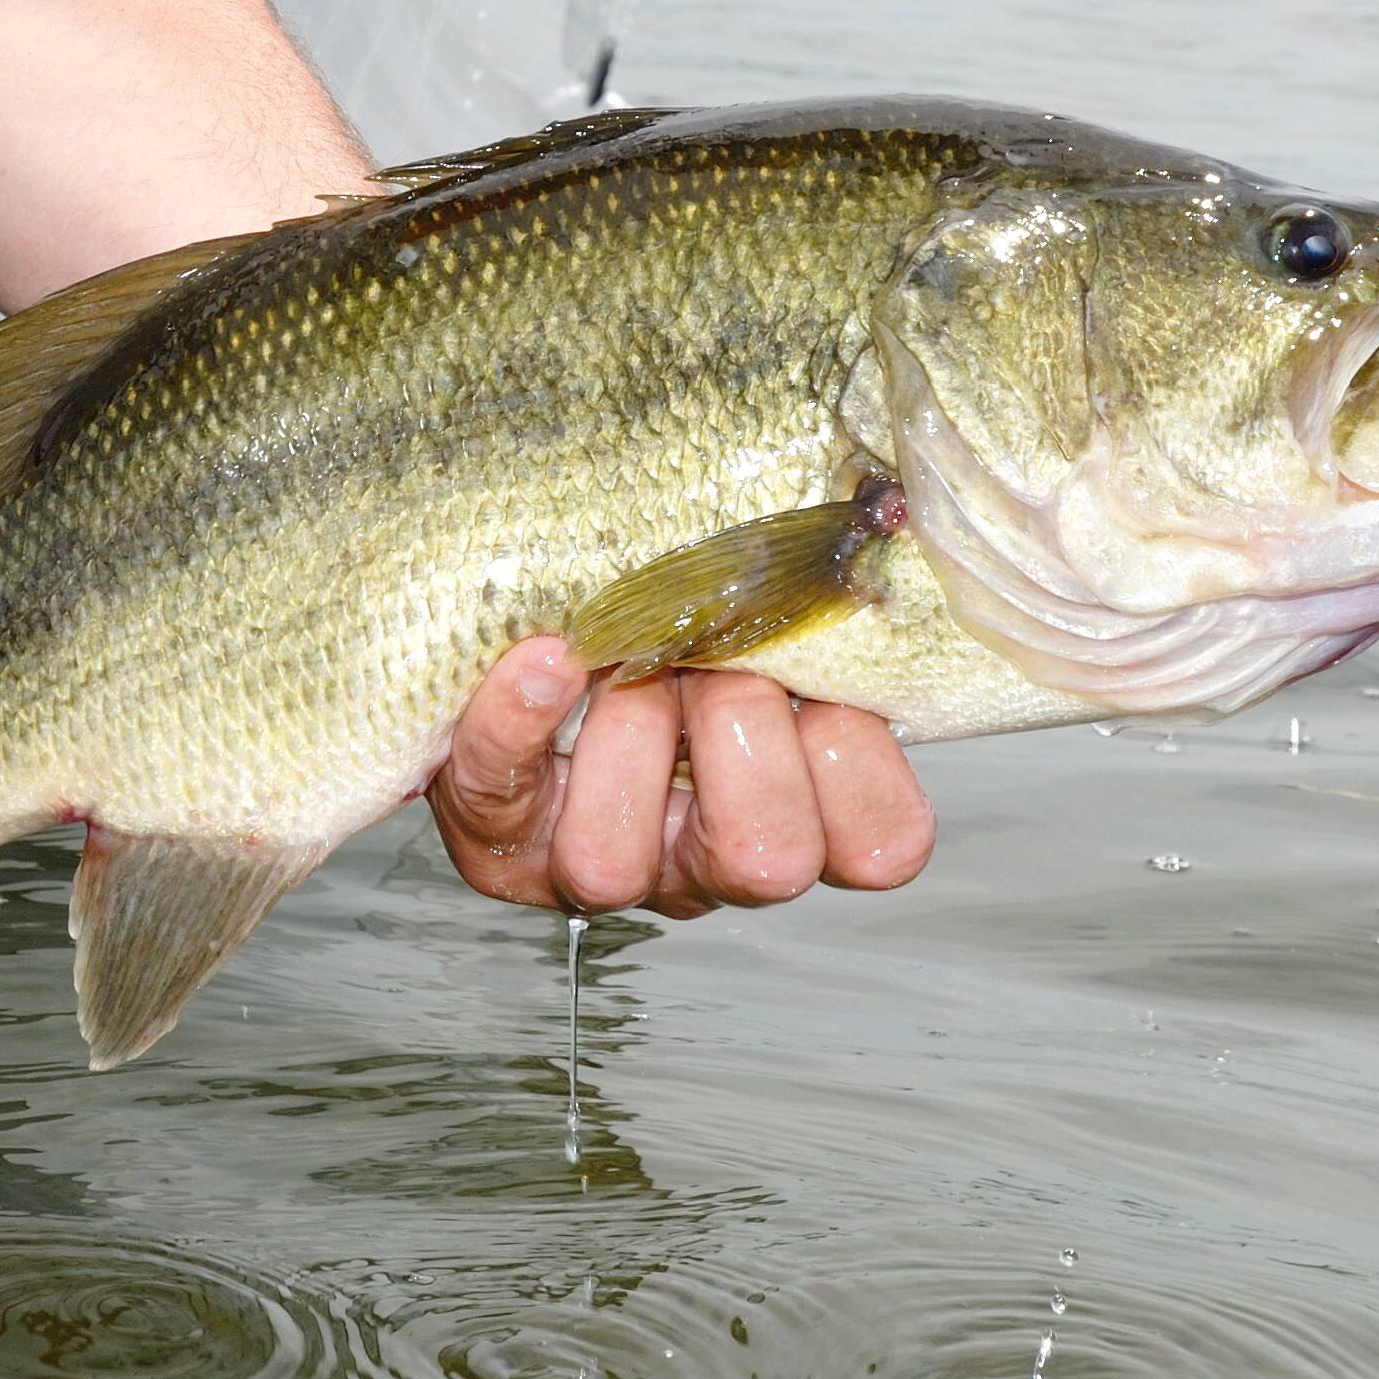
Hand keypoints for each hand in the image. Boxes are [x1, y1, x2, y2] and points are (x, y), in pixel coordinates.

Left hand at [429, 638, 935, 918]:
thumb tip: (878, 515)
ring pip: (615, 860)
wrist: (551, 633)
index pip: (881, 847)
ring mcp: (601, 861)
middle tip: (712, 657)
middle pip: (764, 855)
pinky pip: (498, 790)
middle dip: (739, 724)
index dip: (861, 765)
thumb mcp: (779, 617)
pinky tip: (542, 658)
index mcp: (804, 816)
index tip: (827, 689)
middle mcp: (707, 864)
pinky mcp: (497, 836)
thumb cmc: (696, 624)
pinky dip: (516, 718)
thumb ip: (826, 605)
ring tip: (619, 662)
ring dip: (625, 731)